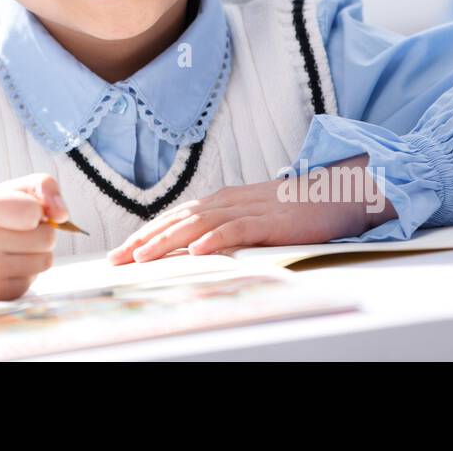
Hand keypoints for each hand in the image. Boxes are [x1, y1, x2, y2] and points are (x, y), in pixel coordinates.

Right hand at [0, 172, 67, 305]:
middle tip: (12, 229)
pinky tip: (2, 266)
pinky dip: (24, 271)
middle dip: (38, 230)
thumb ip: (40, 186)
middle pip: (47, 237)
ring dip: (34, 252)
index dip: (35, 209)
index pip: (32, 211)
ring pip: (45, 260)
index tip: (20, 210)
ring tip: (7, 247)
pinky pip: (33, 279)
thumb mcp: (0, 190)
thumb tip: (64, 214)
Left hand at [106, 155, 394, 264]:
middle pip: (177, 219)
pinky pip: (237, 229)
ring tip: (144, 257)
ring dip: (168, 241)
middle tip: (117, 259)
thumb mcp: (250, 218)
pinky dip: (215, 239)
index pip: (173, 218)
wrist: (334, 193)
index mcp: (220, 201)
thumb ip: (223, 228)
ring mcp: (248, 209)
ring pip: (199, 223)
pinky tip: (197, 251)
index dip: (145, 234)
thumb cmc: (291, 210)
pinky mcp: (270, 220)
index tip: (120, 253)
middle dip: (144, 239)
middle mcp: (227, 201)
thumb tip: (192, 249)